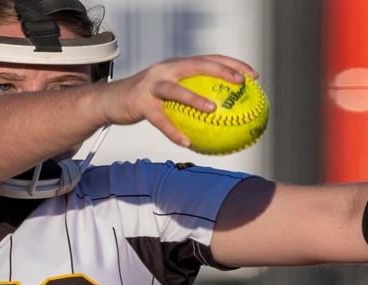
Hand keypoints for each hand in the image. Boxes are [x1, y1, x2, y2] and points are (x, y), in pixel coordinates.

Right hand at [91, 55, 259, 147]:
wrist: (112, 101)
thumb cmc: (149, 101)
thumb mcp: (172, 95)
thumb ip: (195, 98)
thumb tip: (227, 116)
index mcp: (178, 66)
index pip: (210, 59)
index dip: (233, 64)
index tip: (254, 76)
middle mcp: (166, 69)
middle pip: (197, 65)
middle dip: (220, 70)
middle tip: (240, 82)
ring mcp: (152, 84)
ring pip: (176, 90)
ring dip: (195, 99)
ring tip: (213, 110)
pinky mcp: (139, 102)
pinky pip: (160, 120)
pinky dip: (173, 131)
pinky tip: (187, 143)